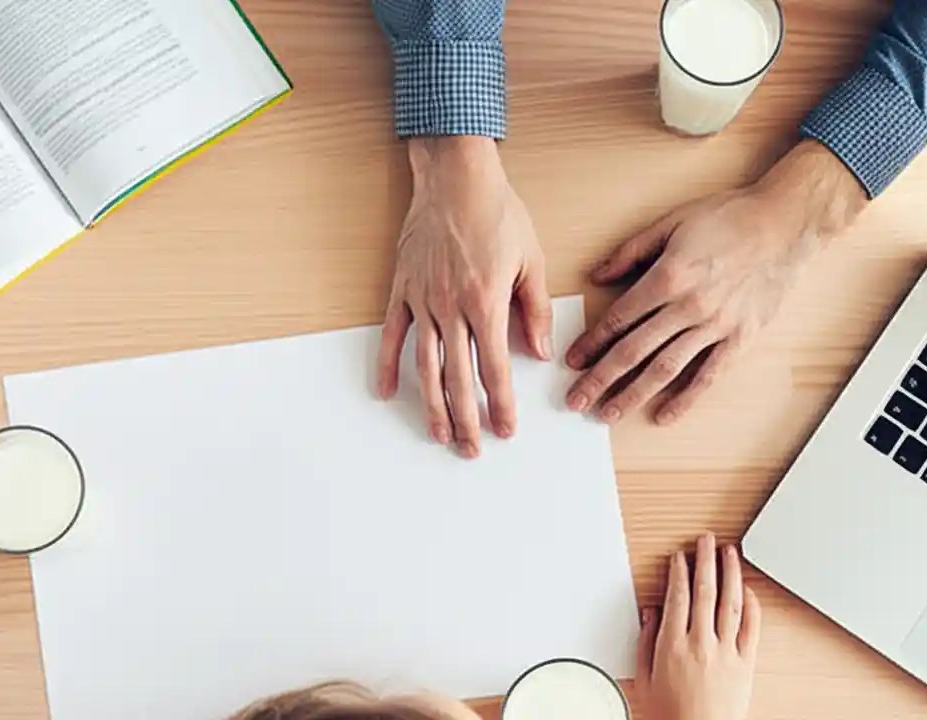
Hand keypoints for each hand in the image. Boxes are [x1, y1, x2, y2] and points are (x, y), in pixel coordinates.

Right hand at [377, 136, 551, 457]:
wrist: (456, 176)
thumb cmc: (498, 213)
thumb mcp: (531, 259)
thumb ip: (534, 310)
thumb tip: (540, 352)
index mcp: (486, 302)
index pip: (495, 367)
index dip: (500, 404)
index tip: (506, 430)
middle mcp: (451, 307)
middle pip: (457, 377)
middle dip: (466, 418)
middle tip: (472, 449)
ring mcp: (422, 299)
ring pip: (425, 364)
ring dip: (431, 404)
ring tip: (438, 434)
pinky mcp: (402, 288)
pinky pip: (393, 334)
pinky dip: (387, 365)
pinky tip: (387, 392)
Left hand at [565, 140, 867, 423]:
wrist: (785, 222)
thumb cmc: (729, 217)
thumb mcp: (671, 223)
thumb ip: (631, 251)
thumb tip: (596, 274)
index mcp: (667, 278)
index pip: (618, 319)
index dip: (591, 343)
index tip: (572, 362)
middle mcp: (688, 307)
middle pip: (634, 351)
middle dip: (600, 378)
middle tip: (576, 399)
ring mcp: (716, 326)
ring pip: (665, 368)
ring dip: (632, 394)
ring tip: (607, 414)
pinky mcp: (741, 338)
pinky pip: (709, 375)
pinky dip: (685, 399)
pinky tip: (664, 415)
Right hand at [636, 533, 761, 719]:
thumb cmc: (671, 716)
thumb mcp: (645, 680)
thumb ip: (645, 643)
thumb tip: (650, 614)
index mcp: (672, 645)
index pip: (677, 596)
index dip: (679, 572)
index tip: (679, 557)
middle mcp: (701, 643)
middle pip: (704, 591)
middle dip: (705, 561)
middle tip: (705, 541)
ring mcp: (726, 652)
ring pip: (730, 602)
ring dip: (730, 573)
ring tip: (730, 553)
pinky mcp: (746, 663)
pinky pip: (751, 627)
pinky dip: (751, 605)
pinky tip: (748, 590)